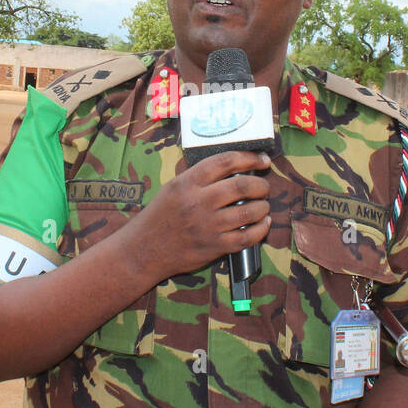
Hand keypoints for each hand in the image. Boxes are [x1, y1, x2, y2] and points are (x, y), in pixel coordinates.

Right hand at [129, 151, 271, 279]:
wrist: (144, 249)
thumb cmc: (159, 216)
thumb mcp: (173, 187)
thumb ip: (199, 177)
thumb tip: (235, 169)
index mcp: (188, 182)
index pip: (225, 161)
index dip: (250, 158)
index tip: (262, 160)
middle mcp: (199, 202)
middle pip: (242, 186)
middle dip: (260, 185)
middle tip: (263, 187)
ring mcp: (208, 226)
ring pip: (250, 211)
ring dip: (263, 207)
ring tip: (263, 205)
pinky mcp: (215, 247)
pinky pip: (248, 237)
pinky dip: (261, 229)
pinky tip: (263, 223)